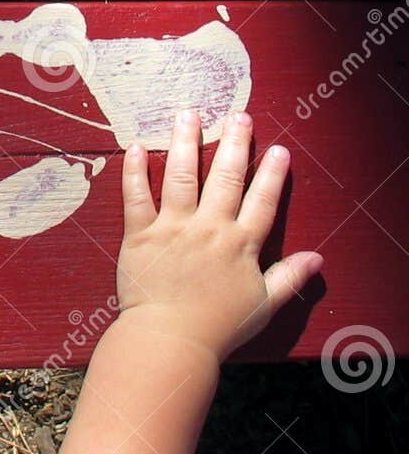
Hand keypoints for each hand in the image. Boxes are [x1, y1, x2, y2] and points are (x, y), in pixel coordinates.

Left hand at [115, 108, 321, 359]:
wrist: (170, 340)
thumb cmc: (218, 326)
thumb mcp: (265, 304)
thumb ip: (289, 277)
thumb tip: (317, 257)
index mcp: (240, 245)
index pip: (261, 201)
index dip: (271, 174)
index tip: (277, 148)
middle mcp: (209, 228)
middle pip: (226, 178)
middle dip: (235, 143)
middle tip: (238, 115)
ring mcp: (173, 228)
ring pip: (181, 175)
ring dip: (186, 142)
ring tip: (188, 114)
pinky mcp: (139, 234)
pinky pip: (136, 196)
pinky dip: (135, 170)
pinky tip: (138, 147)